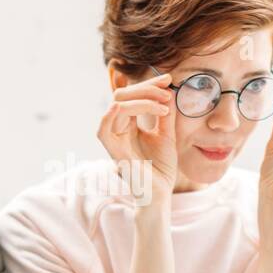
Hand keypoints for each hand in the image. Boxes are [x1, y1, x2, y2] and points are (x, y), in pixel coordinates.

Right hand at [97, 72, 176, 201]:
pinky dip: (112, 114)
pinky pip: (103, 129)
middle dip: (146, 88)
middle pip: (122, 95)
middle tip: (167, 90)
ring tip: (164, 105)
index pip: (132, 95)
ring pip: (117, 105)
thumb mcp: (167, 134)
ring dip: (141, 99)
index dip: (149, 84)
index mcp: (128, 123)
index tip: (168, 79)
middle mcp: (118, 128)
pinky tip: (129, 107)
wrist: (160, 193)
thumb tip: (168, 90)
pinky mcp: (113, 152)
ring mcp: (114, 139)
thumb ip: (165, 114)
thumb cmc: (161, 167)